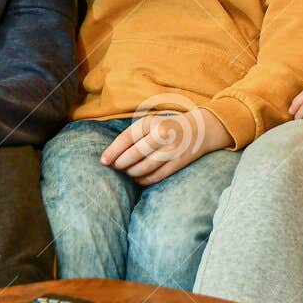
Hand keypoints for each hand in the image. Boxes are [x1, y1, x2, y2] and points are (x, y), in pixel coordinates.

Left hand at [101, 109, 231, 186]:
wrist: (199, 130)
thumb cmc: (167, 127)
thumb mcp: (150, 123)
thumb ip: (133, 136)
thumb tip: (109, 157)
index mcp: (152, 122)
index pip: (127, 138)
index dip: (112, 152)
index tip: (103, 161)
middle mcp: (162, 134)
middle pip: (134, 155)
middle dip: (121, 164)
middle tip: (117, 167)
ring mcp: (172, 150)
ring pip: (144, 168)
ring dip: (131, 173)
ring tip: (128, 172)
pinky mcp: (178, 162)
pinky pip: (156, 176)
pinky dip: (143, 180)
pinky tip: (138, 179)